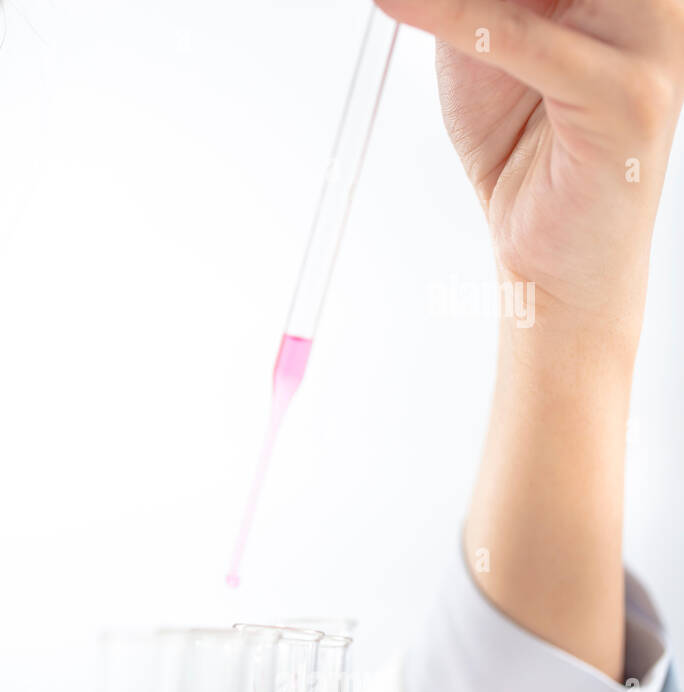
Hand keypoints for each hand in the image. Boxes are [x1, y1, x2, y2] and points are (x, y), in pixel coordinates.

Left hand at [375, 0, 683, 679]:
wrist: (560, 318)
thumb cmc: (522, 210)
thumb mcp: (481, 100)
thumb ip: (463, 28)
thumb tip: (399, 2)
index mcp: (597, 21)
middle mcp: (638, 36)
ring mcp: (645, 71)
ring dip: (455, 6)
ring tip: (387, 4)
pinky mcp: (631, 119)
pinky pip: (539, 47)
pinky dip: (469, 27)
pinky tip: (398, 9)